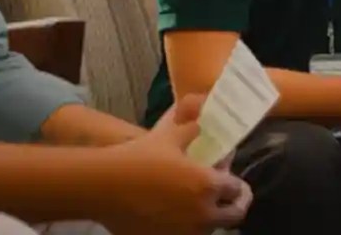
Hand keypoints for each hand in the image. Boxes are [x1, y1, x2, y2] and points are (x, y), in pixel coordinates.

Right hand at [96, 94, 251, 234]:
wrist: (103, 186)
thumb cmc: (138, 157)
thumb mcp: (169, 136)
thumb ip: (191, 127)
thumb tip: (202, 117)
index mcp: (208, 185)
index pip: (237, 189)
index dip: (237, 182)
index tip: (231, 178)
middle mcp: (203, 214)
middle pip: (234, 215)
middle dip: (235, 205)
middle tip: (231, 199)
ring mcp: (185, 232)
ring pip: (210, 227)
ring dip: (211, 217)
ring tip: (199, 204)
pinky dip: (187, 226)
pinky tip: (176, 215)